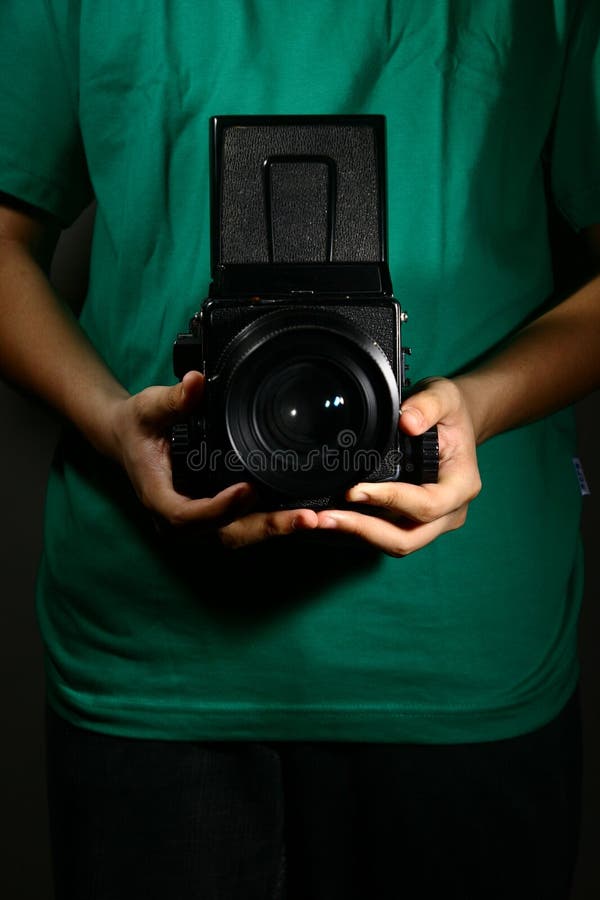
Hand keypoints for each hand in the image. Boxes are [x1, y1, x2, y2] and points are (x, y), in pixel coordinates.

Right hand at [108, 370, 318, 546]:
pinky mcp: (213, 518)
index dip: (218, 509)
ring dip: (275, 530)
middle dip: (265, 528)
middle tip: (304, 518)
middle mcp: (177, 519)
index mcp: (157, 497)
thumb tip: (196, 382)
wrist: (128, 440)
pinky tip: (304, 514)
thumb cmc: (138, 426)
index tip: (248, 490)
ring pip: (238, 535)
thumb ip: (173, 399)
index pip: (186, 515)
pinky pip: (243, 527)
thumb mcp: (148, 407)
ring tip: (314, 520)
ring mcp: (197, 523)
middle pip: (224, 534)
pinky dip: (272, 523)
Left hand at [314, 377, 481, 555]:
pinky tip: (330, 521)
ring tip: (318, 521)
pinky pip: (386, 536)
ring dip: (356, 535)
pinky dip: (357, 532)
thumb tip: (407, 422)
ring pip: (394, 544)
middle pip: (407, 539)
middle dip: (364, 531)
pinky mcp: (413, 523)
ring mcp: (433, 523)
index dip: (390, 500)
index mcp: (462, 486)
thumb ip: (428, 405)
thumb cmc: (450, 414)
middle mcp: (450, 512)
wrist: (454, 426)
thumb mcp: (444, 396)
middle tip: (324, 518)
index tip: (355, 490)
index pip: (426, 505)